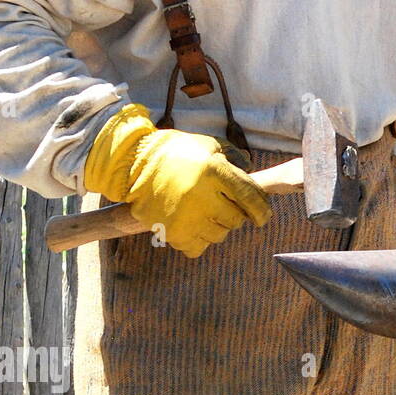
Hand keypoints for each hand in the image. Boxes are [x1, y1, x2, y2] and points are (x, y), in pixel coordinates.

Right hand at [84, 103, 270, 257]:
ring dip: (214, 226)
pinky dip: (196, 239)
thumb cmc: (175, 153)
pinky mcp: (173, 233)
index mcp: (215, 172)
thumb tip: (254, 174)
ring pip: (218, 236)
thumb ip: (234, 160)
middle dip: (232, 213)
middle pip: (235, 220)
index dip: (262, 210)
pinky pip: (197, 248)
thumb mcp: (208, 146)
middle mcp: (203, 196)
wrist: (132, 162)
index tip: (262, 216)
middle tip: (219, 204)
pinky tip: (189, 224)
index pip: (251, 198)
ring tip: (200, 211)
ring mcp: (187, 217)